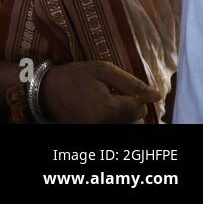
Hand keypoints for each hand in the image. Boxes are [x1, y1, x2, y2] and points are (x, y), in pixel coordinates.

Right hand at [39, 61, 160, 123]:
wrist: (46, 91)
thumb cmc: (75, 76)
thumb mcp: (102, 70)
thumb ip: (132, 83)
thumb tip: (157, 95)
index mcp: (111, 110)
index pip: (141, 109)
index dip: (133, 96)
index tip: (117, 88)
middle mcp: (106, 126)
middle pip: (136, 122)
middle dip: (128, 108)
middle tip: (111, 95)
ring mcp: (99, 132)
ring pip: (126, 126)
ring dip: (121, 116)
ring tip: (105, 103)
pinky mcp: (93, 133)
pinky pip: (113, 128)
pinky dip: (112, 121)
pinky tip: (99, 111)